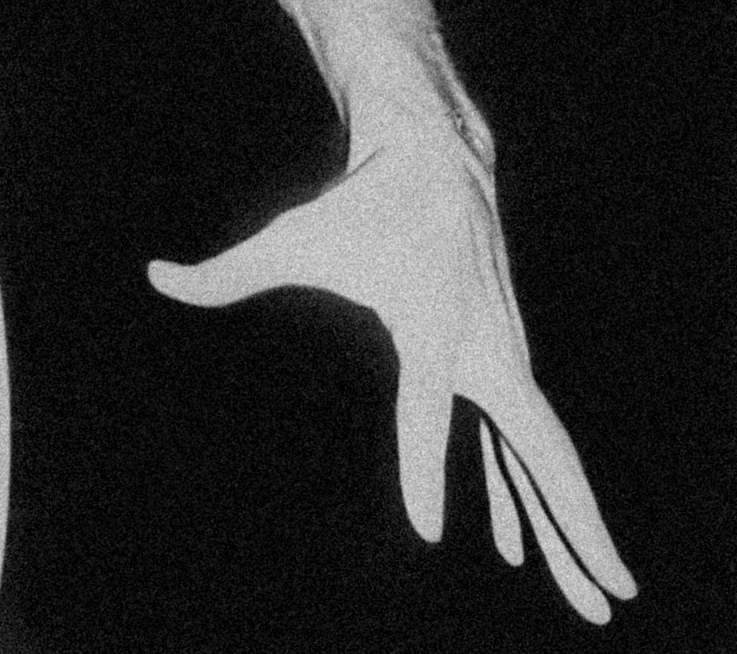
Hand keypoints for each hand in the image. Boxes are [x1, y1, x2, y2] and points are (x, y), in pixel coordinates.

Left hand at [149, 126, 635, 623]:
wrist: (437, 164)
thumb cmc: (358, 208)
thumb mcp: (291, 239)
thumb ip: (228, 271)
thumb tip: (157, 276)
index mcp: (431, 325)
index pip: (427, 408)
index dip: (426, 465)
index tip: (431, 531)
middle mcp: (483, 349)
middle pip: (538, 447)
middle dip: (572, 522)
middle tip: (608, 596)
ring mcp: (505, 360)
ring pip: (551, 456)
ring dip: (578, 529)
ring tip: (605, 601)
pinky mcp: (506, 365)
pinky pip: (530, 445)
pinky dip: (543, 498)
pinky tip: (534, 553)